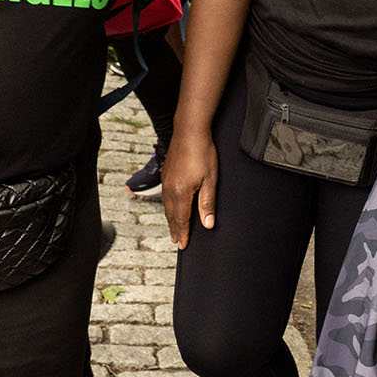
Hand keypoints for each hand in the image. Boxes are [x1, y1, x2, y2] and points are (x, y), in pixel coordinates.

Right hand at [161, 130, 218, 248]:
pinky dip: (169, 207)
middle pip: (172, 215)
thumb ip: (207, 203)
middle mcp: (170, 189)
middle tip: (177, 242)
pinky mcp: (166, 173)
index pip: (182, 219)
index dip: (183, 233)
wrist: (189, 131)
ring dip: (171, 219)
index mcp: (181, 193)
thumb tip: (208, 224)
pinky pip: (165, 196)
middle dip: (175, 230)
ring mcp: (166, 181)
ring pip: (167, 206)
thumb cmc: (203, 153)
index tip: (183, 245)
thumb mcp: (210, 180)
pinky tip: (172, 208)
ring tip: (174, 229)